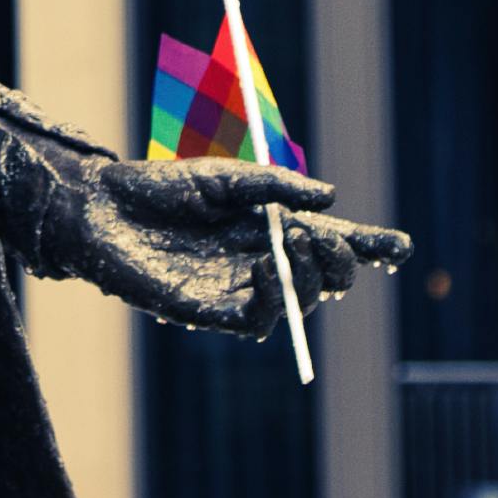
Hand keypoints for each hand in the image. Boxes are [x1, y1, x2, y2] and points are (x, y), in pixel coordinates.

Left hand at [45, 151, 409, 338]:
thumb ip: (275, 187)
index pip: (329, 244)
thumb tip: (330, 200)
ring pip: (297, 304)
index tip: (400, 246)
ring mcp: (235, 291)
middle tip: (331, 235)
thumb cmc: (155, 188)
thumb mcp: (222, 177)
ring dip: (310, 276)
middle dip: (341, 262)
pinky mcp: (205, 312)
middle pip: (323, 280)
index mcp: (268, 231)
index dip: (368, 248)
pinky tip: (267, 269)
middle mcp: (259, 265)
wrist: (97, 206)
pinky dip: (272, 298)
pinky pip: (254, 320)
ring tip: (299, 240)